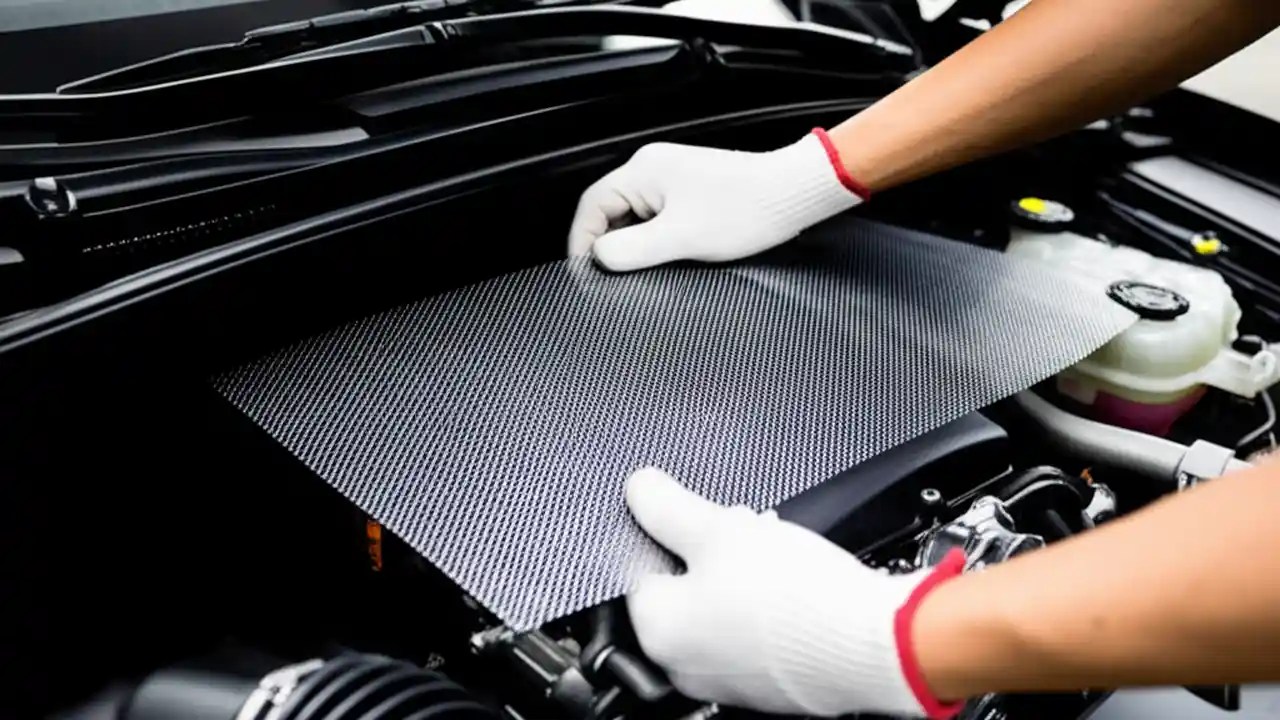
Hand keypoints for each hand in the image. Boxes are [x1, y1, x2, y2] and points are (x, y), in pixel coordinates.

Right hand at [567, 130, 865, 271]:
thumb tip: (599, 258)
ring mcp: (673, 178)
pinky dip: (655, 239)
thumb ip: (632, 251)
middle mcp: (653, 168)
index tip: (585, 272)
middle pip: (610, 211)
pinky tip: (671, 255)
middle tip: (617, 277)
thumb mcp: (680, 238)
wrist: (793, 195)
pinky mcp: (690, 191)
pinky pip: (656, 218)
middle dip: (609, 245)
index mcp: (643, 171)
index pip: (591, 206)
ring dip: (635, 244)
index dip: (581, 241)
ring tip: (650, 267)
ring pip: (634, 217)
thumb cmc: (747, 210)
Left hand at [624, 467, 963, 718]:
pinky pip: (754, 634)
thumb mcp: (720, 528)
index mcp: (657, 629)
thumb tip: (638, 487)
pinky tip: (796, 585)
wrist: (874, 644)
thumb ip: (667, 506)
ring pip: (721, 609)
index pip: (639, 566)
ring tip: (776, 552)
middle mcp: (684, 665)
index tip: (700, 516)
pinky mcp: (770, 685)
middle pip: (683, 588)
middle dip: (713, 551)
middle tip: (745, 531)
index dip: (671, 530)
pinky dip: (768, 607)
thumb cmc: (795, 596)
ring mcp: (728, 680)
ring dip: (741, 575)